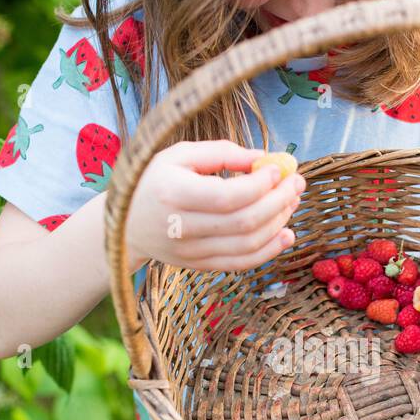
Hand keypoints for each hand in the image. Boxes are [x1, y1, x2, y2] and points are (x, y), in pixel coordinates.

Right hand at [126, 140, 304, 271]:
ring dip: (279, 223)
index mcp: (173, 193)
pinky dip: (269, 251)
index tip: (279, 168)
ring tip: (292, 202)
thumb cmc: (155, 181)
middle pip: (244, 221)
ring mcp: (190, 252)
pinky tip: (286, 234)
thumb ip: (221, 153)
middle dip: (279, 201)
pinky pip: (241, 263)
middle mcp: (181, 227)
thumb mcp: (179, 155)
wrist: (123, 224)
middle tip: (296, 182)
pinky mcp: (199, 266)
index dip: (261, 183)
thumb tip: (263, 158)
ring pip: (248, 244)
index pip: (228, 195)